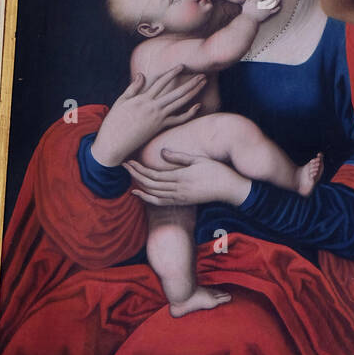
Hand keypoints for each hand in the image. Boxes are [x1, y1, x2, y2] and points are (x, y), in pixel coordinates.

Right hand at [89, 67, 205, 167]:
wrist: (114, 144)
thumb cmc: (114, 122)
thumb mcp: (121, 102)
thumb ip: (133, 88)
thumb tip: (142, 74)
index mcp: (142, 99)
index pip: (161, 82)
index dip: (172, 73)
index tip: (182, 65)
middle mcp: (153, 107)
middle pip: (176, 92)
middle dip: (190, 83)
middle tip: (202, 75)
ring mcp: (158, 118)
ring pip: (180, 103)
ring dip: (193, 93)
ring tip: (202, 85)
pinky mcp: (160, 128)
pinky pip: (178, 120)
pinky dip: (189, 113)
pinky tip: (198, 107)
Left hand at [125, 150, 251, 207]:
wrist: (230, 189)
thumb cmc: (216, 171)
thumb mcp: (198, 160)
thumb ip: (179, 157)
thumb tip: (162, 152)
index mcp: (181, 176)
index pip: (153, 173)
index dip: (139, 168)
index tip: (129, 161)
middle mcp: (178, 189)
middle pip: (150, 183)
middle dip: (135, 175)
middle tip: (123, 165)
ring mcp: (180, 197)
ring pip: (153, 194)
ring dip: (138, 185)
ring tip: (128, 177)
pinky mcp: (182, 202)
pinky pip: (160, 202)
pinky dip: (147, 198)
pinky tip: (138, 193)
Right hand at [242, 0, 279, 21]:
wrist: (249, 20)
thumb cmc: (247, 11)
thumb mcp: (247, 2)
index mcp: (258, 0)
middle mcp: (263, 4)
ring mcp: (266, 9)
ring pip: (273, 4)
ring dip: (277, 1)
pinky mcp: (267, 14)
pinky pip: (273, 11)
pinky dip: (277, 9)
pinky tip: (279, 7)